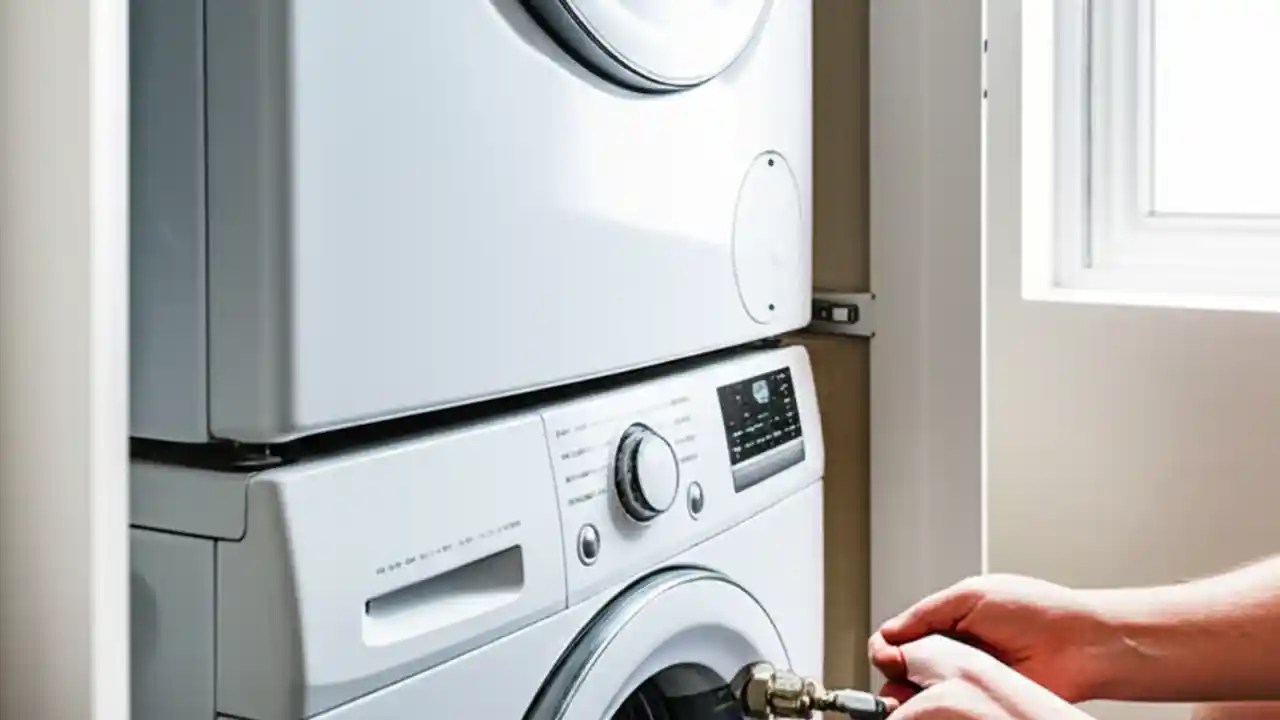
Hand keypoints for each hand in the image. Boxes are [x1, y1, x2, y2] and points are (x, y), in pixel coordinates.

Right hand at [873, 575, 1117, 701]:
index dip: (888, 645)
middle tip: (899, 674)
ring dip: (911, 693)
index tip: (886, 654)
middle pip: (904, 665)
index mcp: (950, 619)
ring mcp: (969, 677)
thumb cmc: (1038, 611)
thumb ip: (926, 613)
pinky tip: (937, 701)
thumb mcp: (971, 596)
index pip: (901, 635)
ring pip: (922, 691)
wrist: (1081, 646)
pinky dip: (936, 708)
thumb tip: (888, 633)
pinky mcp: (983, 701)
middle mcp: (956, 649)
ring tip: (914, 691)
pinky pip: (949, 708)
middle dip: (894, 671)